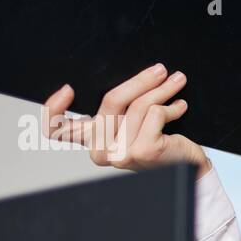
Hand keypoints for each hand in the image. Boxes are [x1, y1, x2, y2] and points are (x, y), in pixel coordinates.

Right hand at [43, 63, 212, 178]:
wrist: (187, 170)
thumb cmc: (158, 144)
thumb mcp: (130, 125)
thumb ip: (117, 109)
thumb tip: (123, 76)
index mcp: (91, 141)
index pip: (56, 130)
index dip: (52, 108)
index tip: (68, 88)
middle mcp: (101, 151)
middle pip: (110, 101)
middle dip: (140, 80)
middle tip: (160, 70)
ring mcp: (121, 154)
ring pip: (138, 105)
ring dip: (162, 89)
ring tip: (176, 81)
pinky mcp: (143, 151)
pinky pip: (155, 113)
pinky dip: (171, 107)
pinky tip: (179, 107)